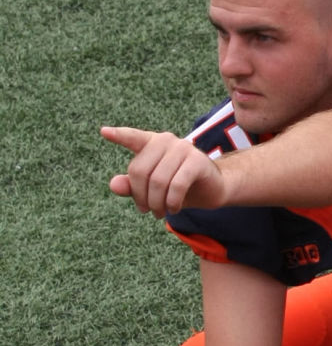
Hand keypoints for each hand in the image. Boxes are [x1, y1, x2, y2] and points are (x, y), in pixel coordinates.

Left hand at [102, 125, 225, 216]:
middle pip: (139, 170)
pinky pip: (176, 186)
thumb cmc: (179, 186)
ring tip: (160, 213)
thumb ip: (132, 186)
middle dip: (140, 196)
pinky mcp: (197, 161)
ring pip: (158, 181)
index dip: (119, 135)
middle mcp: (167, 141)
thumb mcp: (152, 189)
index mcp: (152, 143)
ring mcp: (183, 149)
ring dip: (157, 204)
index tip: (103, 132)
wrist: (213, 189)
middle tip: (147, 211)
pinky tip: (173, 209)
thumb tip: (114, 185)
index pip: (133, 138)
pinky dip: (172, 202)